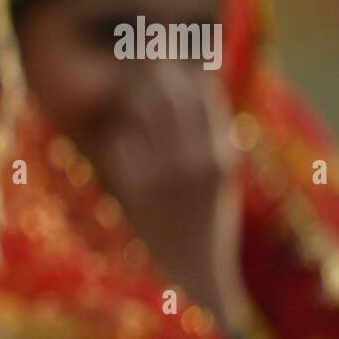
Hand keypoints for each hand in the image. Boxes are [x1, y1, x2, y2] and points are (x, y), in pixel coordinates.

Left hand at [92, 60, 249, 330]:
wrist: (189, 281)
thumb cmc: (201, 232)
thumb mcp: (217, 185)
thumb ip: (208, 141)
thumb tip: (192, 95)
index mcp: (221, 156)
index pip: (203, 91)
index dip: (183, 68)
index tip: (169, 58)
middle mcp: (196, 159)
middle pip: (171, 91)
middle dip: (152, 70)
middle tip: (138, 57)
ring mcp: (164, 173)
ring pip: (142, 110)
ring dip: (131, 101)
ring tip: (127, 103)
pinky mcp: (134, 188)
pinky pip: (120, 142)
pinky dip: (117, 139)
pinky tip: (118, 146)